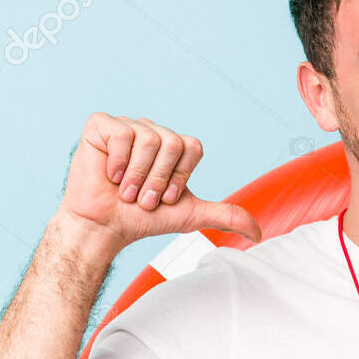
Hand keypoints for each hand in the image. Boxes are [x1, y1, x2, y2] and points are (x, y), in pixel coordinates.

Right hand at [57, 113, 262, 249]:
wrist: (106, 226)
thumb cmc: (143, 219)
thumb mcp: (190, 216)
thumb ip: (225, 216)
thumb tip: (258, 233)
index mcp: (173, 145)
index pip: (192, 147)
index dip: (180, 176)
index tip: (165, 198)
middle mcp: (152, 131)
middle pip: (172, 142)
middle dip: (159, 179)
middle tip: (143, 198)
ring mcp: (126, 126)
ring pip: (148, 138)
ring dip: (138, 176)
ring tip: (125, 190)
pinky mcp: (100, 125)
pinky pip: (122, 134)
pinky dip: (117, 162)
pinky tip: (109, 174)